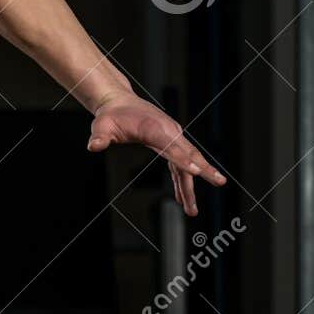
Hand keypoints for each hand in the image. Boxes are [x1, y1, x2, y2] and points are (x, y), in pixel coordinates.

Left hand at [87, 92, 224, 215]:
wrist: (119, 103)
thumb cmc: (111, 115)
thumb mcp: (101, 126)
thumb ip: (100, 137)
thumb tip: (94, 146)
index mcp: (155, 128)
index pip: (172, 146)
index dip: (184, 159)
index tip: (198, 171)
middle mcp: (169, 132)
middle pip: (188, 154)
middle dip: (203, 172)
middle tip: (219, 184)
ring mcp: (172, 137)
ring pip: (187, 162)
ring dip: (191, 186)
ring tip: (192, 210)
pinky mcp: (169, 143)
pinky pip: (179, 164)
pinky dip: (182, 181)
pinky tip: (182, 199)